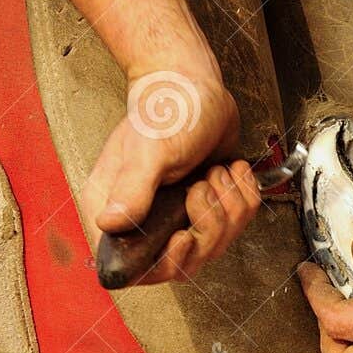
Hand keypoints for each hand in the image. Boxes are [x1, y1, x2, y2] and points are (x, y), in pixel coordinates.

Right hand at [81, 54, 260, 283]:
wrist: (194, 86)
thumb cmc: (165, 110)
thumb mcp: (149, 149)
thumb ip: (131, 189)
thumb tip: (109, 224)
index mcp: (118, 210)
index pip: (135, 266)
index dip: (164, 264)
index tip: (185, 236)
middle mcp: (145, 220)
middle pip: (184, 262)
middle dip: (207, 227)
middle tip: (204, 186)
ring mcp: (178, 217)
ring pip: (213, 245)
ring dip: (227, 209)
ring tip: (216, 172)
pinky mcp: (207, 209)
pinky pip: (235, 226)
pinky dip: (243, 198)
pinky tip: (232, 170)